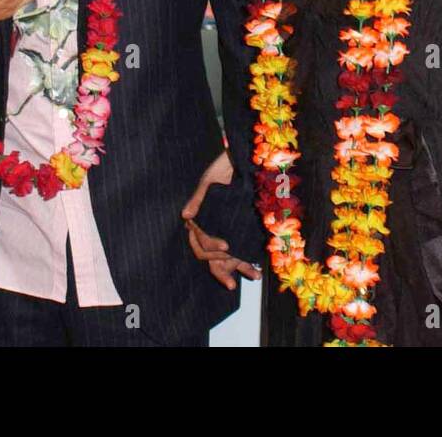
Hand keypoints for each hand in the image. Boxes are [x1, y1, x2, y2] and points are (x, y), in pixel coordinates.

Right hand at [181, 151, 261, 289]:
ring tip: (252, 276)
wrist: (242, 157)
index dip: (210, 247)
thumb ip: (198, 199)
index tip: (226, 247)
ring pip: (227, 258)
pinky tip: (256, 267)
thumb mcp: (209, 181)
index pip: (200, 242)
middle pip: (211, 257)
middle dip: (221, 270)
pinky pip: (241, 249)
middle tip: (231, 284)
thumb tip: (185, 217)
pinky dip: (247, 259)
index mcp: (200, 219)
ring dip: (238, 268)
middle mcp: (211, 227)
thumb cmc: (222, 167)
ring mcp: (225, 229)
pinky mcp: (240, 229)